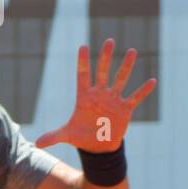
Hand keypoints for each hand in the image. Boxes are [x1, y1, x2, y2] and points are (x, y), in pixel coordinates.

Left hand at [35, 39, 155, 151]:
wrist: (98, 146)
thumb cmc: (82, 136)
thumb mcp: (67, 135)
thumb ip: (53, 136)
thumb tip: (37, 144)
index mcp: (85, 98)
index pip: (82, 76)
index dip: (83, 63)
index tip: (82, 47)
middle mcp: (100, 95)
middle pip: (102, 72)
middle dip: (105, 58)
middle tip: (108, 41)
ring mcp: (113, 100)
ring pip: (120, 80)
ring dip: (126, 67)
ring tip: (131, 52)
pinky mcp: (125, 109)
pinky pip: (135, 98)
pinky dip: (143, 91)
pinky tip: (151, 81)